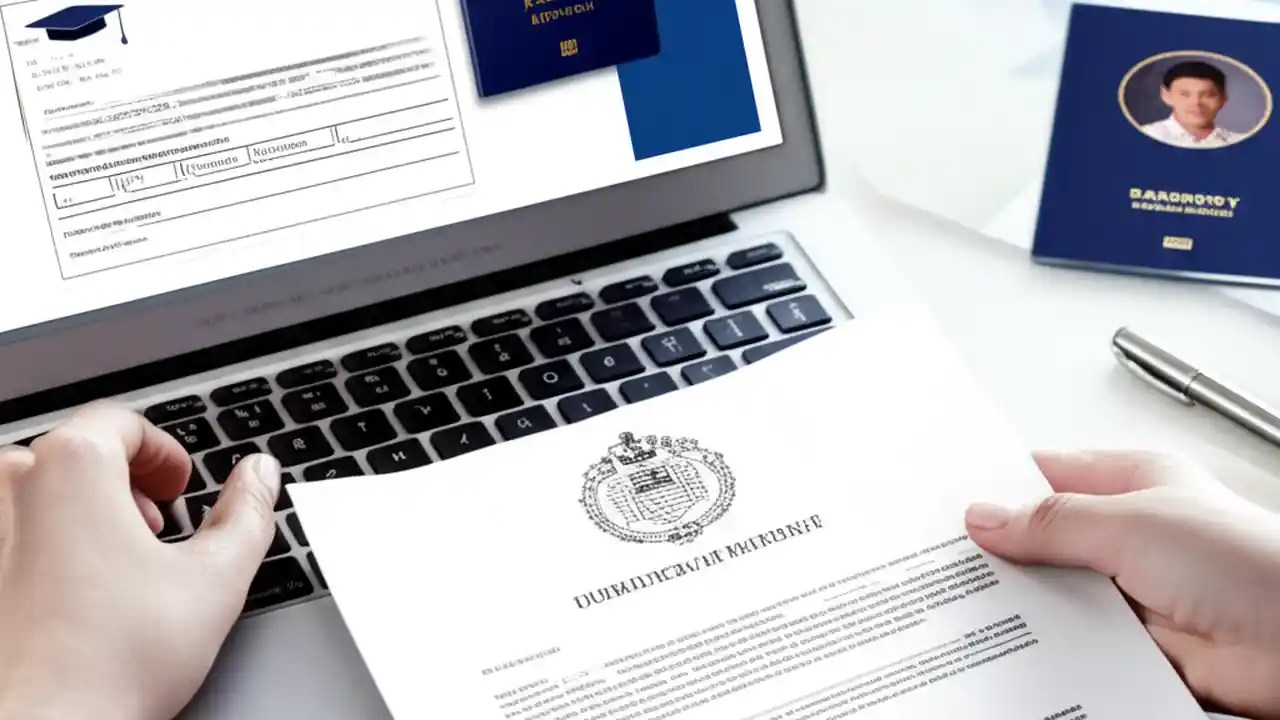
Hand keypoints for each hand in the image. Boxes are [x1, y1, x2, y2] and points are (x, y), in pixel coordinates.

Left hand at [0, 402, 281, 719]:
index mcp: (70, 466)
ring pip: (41, 493)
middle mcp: (13, 489)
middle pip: (77, 452)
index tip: (184, 487)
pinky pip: (16, 535)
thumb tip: (260, 475)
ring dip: (89, 510)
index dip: (166, 452)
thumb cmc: (113, 662)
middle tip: (162, 524)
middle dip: (127, 481)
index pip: (122, 421)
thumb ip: (249, 510)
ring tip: (127, 560)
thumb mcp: (216, 576)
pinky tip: (87, 595)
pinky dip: (54, 544)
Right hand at [965, 452, 1279, 719]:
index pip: (1046, 473)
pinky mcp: (1136, 640)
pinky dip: (1052, 643)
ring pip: (1056, 592)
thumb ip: (1052, 522)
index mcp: (1133, 480)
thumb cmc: (1250, 565)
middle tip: (950, 558)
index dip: (998, 486)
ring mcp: (1132, 587)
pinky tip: (1024, 642)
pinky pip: (1076, 638)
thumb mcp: (1131, 523)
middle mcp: (1131, 530)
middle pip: (1045, 536)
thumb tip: (989, 516)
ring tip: (977, 602)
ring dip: (1028, 601)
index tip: (949, 500)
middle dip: (1004, 550)